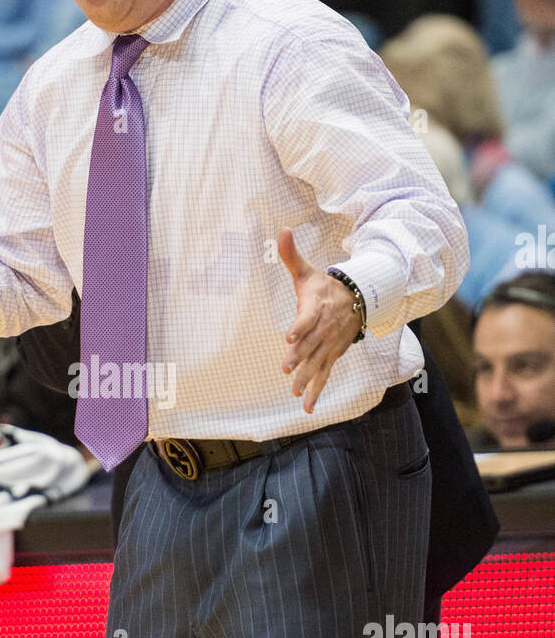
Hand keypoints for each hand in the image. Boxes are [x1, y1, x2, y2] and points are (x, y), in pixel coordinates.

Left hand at [278, 227, 361, 413]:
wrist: (357, 299)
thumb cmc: (324, 287)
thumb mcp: (308, 271)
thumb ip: (292, 255)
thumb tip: (281, 229)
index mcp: (316, 308)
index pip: (307, 319)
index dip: (299, 328)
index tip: (290, 337)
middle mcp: (324, 329)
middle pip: (311, 345)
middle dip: (300, 358)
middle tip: (287, 370)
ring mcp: (329, 345)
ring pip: (317, 363)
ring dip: (307, 379)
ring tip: (296, 393)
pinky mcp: (331, 356)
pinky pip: (324, 376)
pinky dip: (317, 392)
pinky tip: (307, 408)